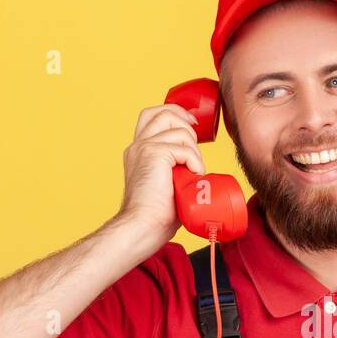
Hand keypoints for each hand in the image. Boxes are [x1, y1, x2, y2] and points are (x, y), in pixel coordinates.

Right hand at [116, 103, 206, 242]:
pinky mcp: (153, 153)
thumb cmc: (156, 216)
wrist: (143, 226)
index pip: (152, 117)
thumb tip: (199, 174)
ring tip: (193, 172)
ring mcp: (144, 147)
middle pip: (163, 111)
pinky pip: (185, 148)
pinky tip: (194, 177)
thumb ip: (176, 172)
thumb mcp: (167, 186)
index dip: (174, 114)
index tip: (191, 125)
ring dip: (194, 149)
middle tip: (197, 145)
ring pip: (179, 129)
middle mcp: (138, 145)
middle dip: (186, 121)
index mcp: (138, 151)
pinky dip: (196, 162)